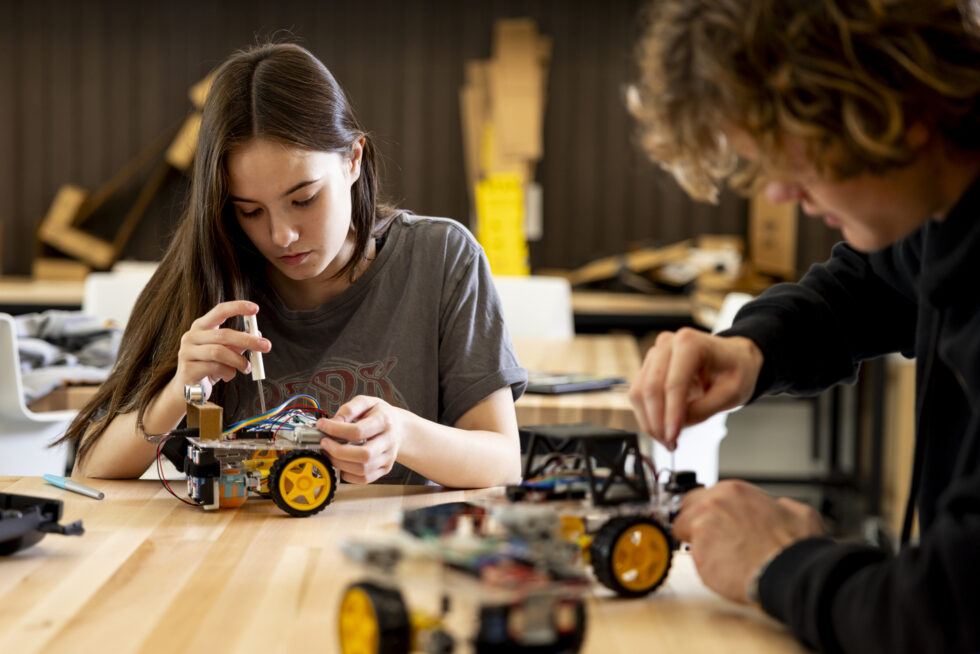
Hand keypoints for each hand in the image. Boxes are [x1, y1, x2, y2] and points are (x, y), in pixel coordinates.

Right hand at [172, 300, 270, 402]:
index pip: (219, 311)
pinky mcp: (187, 370)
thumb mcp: (226, 353)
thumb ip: (239, 343)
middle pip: (223, 334)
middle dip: (247, 340)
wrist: (188, 390)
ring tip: (247, 368)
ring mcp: (186, 353)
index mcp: (201, 327)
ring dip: (239, 360)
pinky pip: (214, 368)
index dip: (237, 307)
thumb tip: (258, 335)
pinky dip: (228, 372)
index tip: (255, 308)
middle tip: (266, 346)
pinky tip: (229, 376)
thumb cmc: (209, 367)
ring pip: (219, 352)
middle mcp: (191, 337)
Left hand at [316, 395, 404, 483]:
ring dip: (340, 463)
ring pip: (363, 469)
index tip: (322, 426)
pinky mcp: (384, 469)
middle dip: (338, 451)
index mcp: (384, 421)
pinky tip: (342, 463)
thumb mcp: (366, 402)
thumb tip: (333, 422)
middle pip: (364, 454)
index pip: (358, 431)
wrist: (398, 427)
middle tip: (324, 443)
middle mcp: (389, 441)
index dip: (335, 430)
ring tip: (330, 453)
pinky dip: (348, 474)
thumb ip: (349, 409)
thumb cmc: (380, 414)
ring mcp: (388, 457)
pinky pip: (364, 479)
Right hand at [629, 328, 762, 448]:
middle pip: (650, 388)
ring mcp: (655, 354)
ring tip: (667, 439)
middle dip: (657, 421)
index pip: (674, 384)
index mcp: (690, 343)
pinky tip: (662, 428)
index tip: (673, 437)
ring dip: (649, 421)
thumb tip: (674, 427)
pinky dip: (647, 415)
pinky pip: (639, 395)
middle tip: (669, 443)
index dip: (671, 414)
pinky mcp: (649, 367)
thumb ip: (702, 410)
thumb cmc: (736, 370)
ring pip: (639, 393)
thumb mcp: (731, 394)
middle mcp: (667, 344)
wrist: (734, 358)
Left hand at [672, 480, 825, 602]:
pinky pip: (692, 559)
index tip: (713, 523)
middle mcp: (713, 504)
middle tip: (712, 540)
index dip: (708, 512)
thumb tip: (780, 508)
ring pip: (684, 533)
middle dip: (695, 523)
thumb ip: (780, 505)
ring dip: (698, 544)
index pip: (703, 496)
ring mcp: (702, 527)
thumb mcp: (798, 512)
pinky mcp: (698, 553)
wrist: (791, 572)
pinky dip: (704, 565)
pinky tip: (724, 570)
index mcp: (734, 491)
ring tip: (721, 558)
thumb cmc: (795, 547)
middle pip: (687, 510)